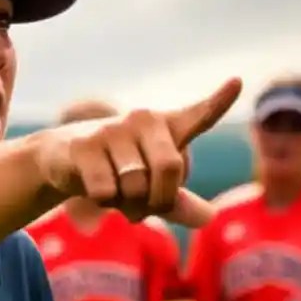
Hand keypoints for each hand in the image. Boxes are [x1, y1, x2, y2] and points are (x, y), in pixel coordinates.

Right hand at [33, 78, 242, 228]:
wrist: (62, 158)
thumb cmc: (118, 169)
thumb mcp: (151, 187)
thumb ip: (180, 203)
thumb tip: (209, 218)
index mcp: (167, 127)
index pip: (199, 115)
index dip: (219, 101)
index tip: (238, 82)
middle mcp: (143, 120)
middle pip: (170, 169)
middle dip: (160, 201)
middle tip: (146, 208)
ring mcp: (113, 129)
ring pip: (136, 186)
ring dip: (129, 206)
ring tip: (119, 199)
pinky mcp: (84, 145)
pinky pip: (106, 191)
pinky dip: (104, 203)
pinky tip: (96, 191)